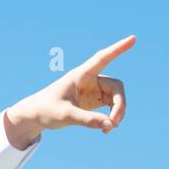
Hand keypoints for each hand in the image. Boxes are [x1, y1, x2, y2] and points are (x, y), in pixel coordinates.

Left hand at [4, 35, 135, 147]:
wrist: (35, 116)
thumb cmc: (46, 110)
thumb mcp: (65, 116)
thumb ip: (87, 120)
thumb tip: (110, 125)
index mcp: (81, 75)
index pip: (103, 58)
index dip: (118, 49)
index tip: (133, 38)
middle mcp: (89, 80)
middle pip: (116, 87)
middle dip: (119, 105)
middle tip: (114, 123)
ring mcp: (93, 91)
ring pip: (116, 98)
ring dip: (117, 113)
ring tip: (108, 130)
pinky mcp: (93, 102)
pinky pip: (110, 107)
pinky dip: (111, 118)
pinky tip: (106, 129)